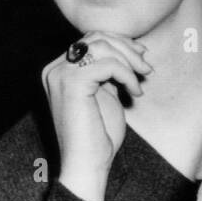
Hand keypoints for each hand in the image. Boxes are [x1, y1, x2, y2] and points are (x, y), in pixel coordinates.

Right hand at [42, 31, 150, 200]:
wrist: (88, 163)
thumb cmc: (99, 133)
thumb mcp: (106, 93)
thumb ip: (110, 70)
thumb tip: (132, 47)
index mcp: (60, 69)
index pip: (91, 39)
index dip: (120, 43)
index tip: (142, 56)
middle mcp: (55, 68)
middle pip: (96, 37)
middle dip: (127, 48)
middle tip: (146, 68)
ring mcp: (60, 74)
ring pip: (102, 46)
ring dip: (130, 61)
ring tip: (142, 80)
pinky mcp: (72, 83)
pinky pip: (108, 64)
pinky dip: (127, 75)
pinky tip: (134, 92)